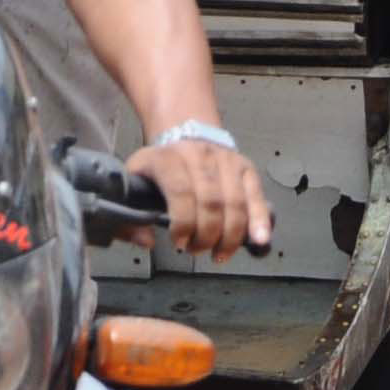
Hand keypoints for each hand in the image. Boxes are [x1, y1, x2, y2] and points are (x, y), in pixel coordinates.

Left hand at [124, 138, 271, 260]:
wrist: (187, 134)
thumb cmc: (158, 167)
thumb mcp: (133, 182)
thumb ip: (130, 217)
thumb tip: (147, 242)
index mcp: (167, 159)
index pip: (181, 193)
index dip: (183, 222)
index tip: (179, 242)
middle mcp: (200, 156)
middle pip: (212, 202)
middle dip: (207, 234)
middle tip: (197, 251)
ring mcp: (228, 161)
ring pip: (236, 202)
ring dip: (231, 235)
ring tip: (220, 254)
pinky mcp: (247, 168)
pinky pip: (257, 196)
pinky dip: (260, 220)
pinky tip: (260, 240)